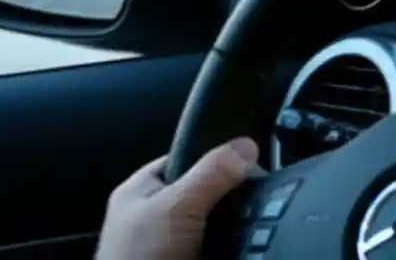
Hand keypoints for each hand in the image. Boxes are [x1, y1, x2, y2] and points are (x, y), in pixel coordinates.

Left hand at [95, 137, 259, 259]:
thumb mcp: (176, 207)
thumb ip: (211, 174)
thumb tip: (245, 146)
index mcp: (141, 190)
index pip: (185, 158)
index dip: (216, 157)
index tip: (248, 161)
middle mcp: (155, 215)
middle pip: (206, 191)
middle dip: (229, 196)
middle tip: (253, 196)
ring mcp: (171, 242)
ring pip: (215, 222)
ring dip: (232, 225)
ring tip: (252, 223)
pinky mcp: (187, 259)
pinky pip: (218, 246)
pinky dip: (231, 246)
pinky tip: (242, 245)